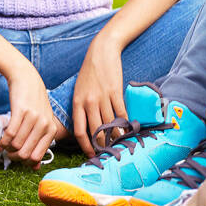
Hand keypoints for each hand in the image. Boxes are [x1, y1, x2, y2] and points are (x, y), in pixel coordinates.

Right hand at [2, 62, 59, 164]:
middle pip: (25, 153)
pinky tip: (1, 141)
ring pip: (16, 145)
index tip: (17, 157)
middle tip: (9, 153)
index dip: (24, 162)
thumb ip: (40, 143)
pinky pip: (10, 134)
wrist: (27, 78)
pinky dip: (3, 141)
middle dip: (14, 157)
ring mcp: (34, 118)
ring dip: (7, 149)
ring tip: (5, 145)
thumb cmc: (34, 103)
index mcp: (52, 130)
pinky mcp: (21, 111)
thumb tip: (35, 168)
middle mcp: (45, 124)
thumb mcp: (42, 122)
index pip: (37, 157)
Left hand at [71, 33, 126, 156]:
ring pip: (110, 124)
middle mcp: (89, 101)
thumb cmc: (89, 71)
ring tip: (119, 143)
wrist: (102, 51)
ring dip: (116, 136)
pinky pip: (121, 113)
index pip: (79, 131)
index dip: (85, 146)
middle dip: (102, 145)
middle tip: (108, 152)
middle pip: (96, 131)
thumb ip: (81, 107)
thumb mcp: (79, 89)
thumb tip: (88, 128)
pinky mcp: (115, 91)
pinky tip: (128, 129)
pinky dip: (125, 123)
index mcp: (77, 102)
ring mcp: (103, 97)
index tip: (91, 154)